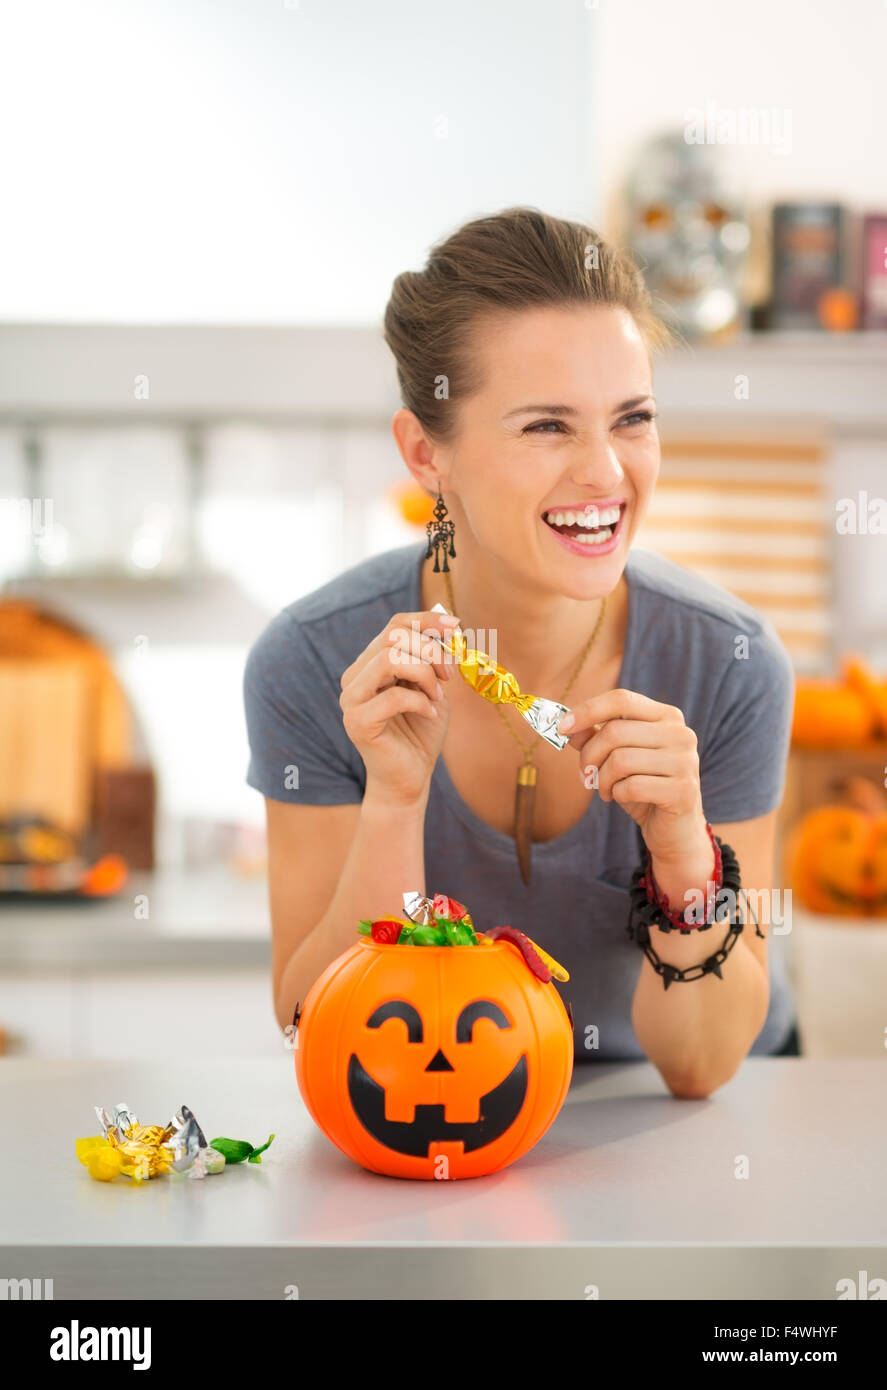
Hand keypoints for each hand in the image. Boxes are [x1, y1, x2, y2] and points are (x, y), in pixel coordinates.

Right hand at [339, 609, 458, 806]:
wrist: (410, 778)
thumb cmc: (421, 731)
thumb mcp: (433, 686)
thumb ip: (434, 657)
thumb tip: (448, 623)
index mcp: (369, 664)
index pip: (394, 625)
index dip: (426, 620)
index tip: (456, 627)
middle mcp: (354, 677)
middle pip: (392, 637)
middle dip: (431, 651)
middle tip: (449, 676)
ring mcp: (351, 700)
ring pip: (388, 659)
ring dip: (424, 674)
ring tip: (437, 696)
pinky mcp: (357, 723)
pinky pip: (392, 696)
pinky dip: (419, 701)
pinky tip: (428, 713)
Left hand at [557, 688, 707, 865]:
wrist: (674, 829)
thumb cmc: (643, 787)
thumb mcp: (615, 758)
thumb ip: (593, 737)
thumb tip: (564, 723)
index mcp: (667, 716)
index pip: (621, 699)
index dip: (587, 711)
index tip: (561, 727)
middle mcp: (681, 734)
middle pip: (615, 732)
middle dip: (590, 755)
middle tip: (585, 775)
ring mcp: (685, 762)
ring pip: (621, 760)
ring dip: (601, 779)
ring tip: (604, 789)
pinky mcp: (683, 790)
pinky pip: (632, 786)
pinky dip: (616, 794)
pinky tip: (620, 798)